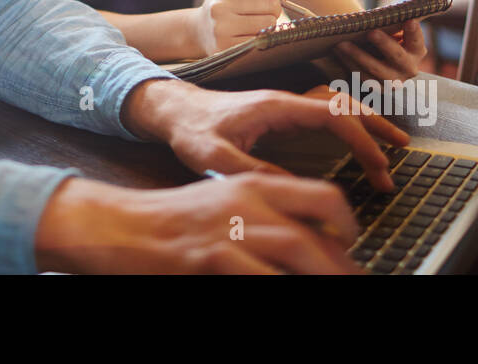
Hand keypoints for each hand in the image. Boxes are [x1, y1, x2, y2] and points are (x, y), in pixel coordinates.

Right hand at [34, 173, 363, 273]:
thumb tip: (309, 239)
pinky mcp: (214, 262)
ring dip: (324, 276)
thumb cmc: (174, 220)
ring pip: (301, 256)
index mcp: (255, 184)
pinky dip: (284, 288)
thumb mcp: (226, 201)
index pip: (324, 196)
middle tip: (354, 279)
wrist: (123, 227)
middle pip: (318, 237)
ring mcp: (232, 235)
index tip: (352, 244)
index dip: (348, 225)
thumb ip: (266, 213)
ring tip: (338, 290)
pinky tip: (289, 294)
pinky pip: (266, 282)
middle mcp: (249, 204)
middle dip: (343, 267)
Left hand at [121, 79, 407, 191]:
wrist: (174, 110)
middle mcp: (286, 100)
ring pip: (337, 104)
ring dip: (366, 122)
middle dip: (375, 129)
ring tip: (392, 144)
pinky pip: (325, 111)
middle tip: (398, 159)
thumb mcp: (215, 157)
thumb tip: (294, 187)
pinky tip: (358, 137)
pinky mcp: (281, 113)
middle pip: (344, 105)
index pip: (334, 116)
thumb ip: (252, 169)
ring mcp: (285, 105)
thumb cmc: (192, 130)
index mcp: (277, 106)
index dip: (363, 141)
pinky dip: (348, 121)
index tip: (380, 169)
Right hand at [191, 0, 288, 56]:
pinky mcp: (226, 47)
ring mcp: (221, 27)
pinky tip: (251, 35)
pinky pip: (260, 40)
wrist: (201, 31)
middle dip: (275, 7)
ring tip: (258, 23)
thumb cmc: (228, 6)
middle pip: (269, 2)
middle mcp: (218, 5)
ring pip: (268, 23)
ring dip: (270, 24)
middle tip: (267, 11)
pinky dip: (261, 38)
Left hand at [333, 19, 427, 84]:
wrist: (379, 61)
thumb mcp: (393, 32)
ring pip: (375, 68)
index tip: (409, 21)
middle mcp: (409, 68)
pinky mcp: (378, 88)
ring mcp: (394, 81)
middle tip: (371, 33)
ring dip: (357, 55)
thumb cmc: (386, 38)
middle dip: (384, 44)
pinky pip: (362, 76)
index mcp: (416, 50)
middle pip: (397, 56)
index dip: (414, 32)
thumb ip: (391, 25)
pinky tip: (338, 51)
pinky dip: (349, 63)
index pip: (417, 40)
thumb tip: (379, 16)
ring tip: (341, 43)